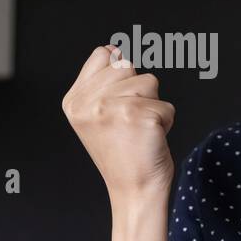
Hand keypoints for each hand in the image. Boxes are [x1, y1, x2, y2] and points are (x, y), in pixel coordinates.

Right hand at [62, 45, 175, 198]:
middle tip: (128, 124)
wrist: (133, 191)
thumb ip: (101, 81)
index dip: (118, 78)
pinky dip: (166, 123)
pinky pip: (166, 106)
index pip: (103, 56)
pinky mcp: (140, 117)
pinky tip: (150, 140)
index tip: (116, 107)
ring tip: (139, 131)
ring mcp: (112, 108)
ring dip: (153, 106)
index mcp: (73, 101)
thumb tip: (113, 49)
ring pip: (149, 82)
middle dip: (137, 92)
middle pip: (127, 66)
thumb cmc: (121, 152)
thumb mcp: (96, 115)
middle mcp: (89, 103)